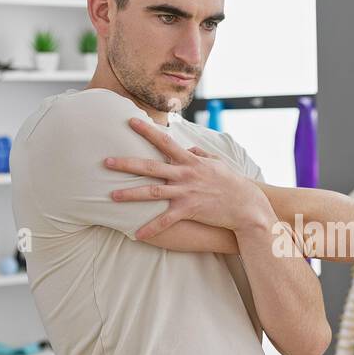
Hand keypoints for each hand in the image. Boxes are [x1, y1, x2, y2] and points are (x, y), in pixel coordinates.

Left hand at [104, 117, 272, 238]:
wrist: (247, 205)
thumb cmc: (232, 183)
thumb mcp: (218, 163)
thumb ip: (201, 154)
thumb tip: (190, 148)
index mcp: (191, 160)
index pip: (165, 142)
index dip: (147, 130)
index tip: (130, 120)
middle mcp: (186, 174)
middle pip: (151, 167)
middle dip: (127, 164)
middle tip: (106, 161)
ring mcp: (187, 192)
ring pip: (153, 192)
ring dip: (131, 194)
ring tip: (111, 195)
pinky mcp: (190, 210)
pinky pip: (166, 220)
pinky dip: (151, 227)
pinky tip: (137, 234)